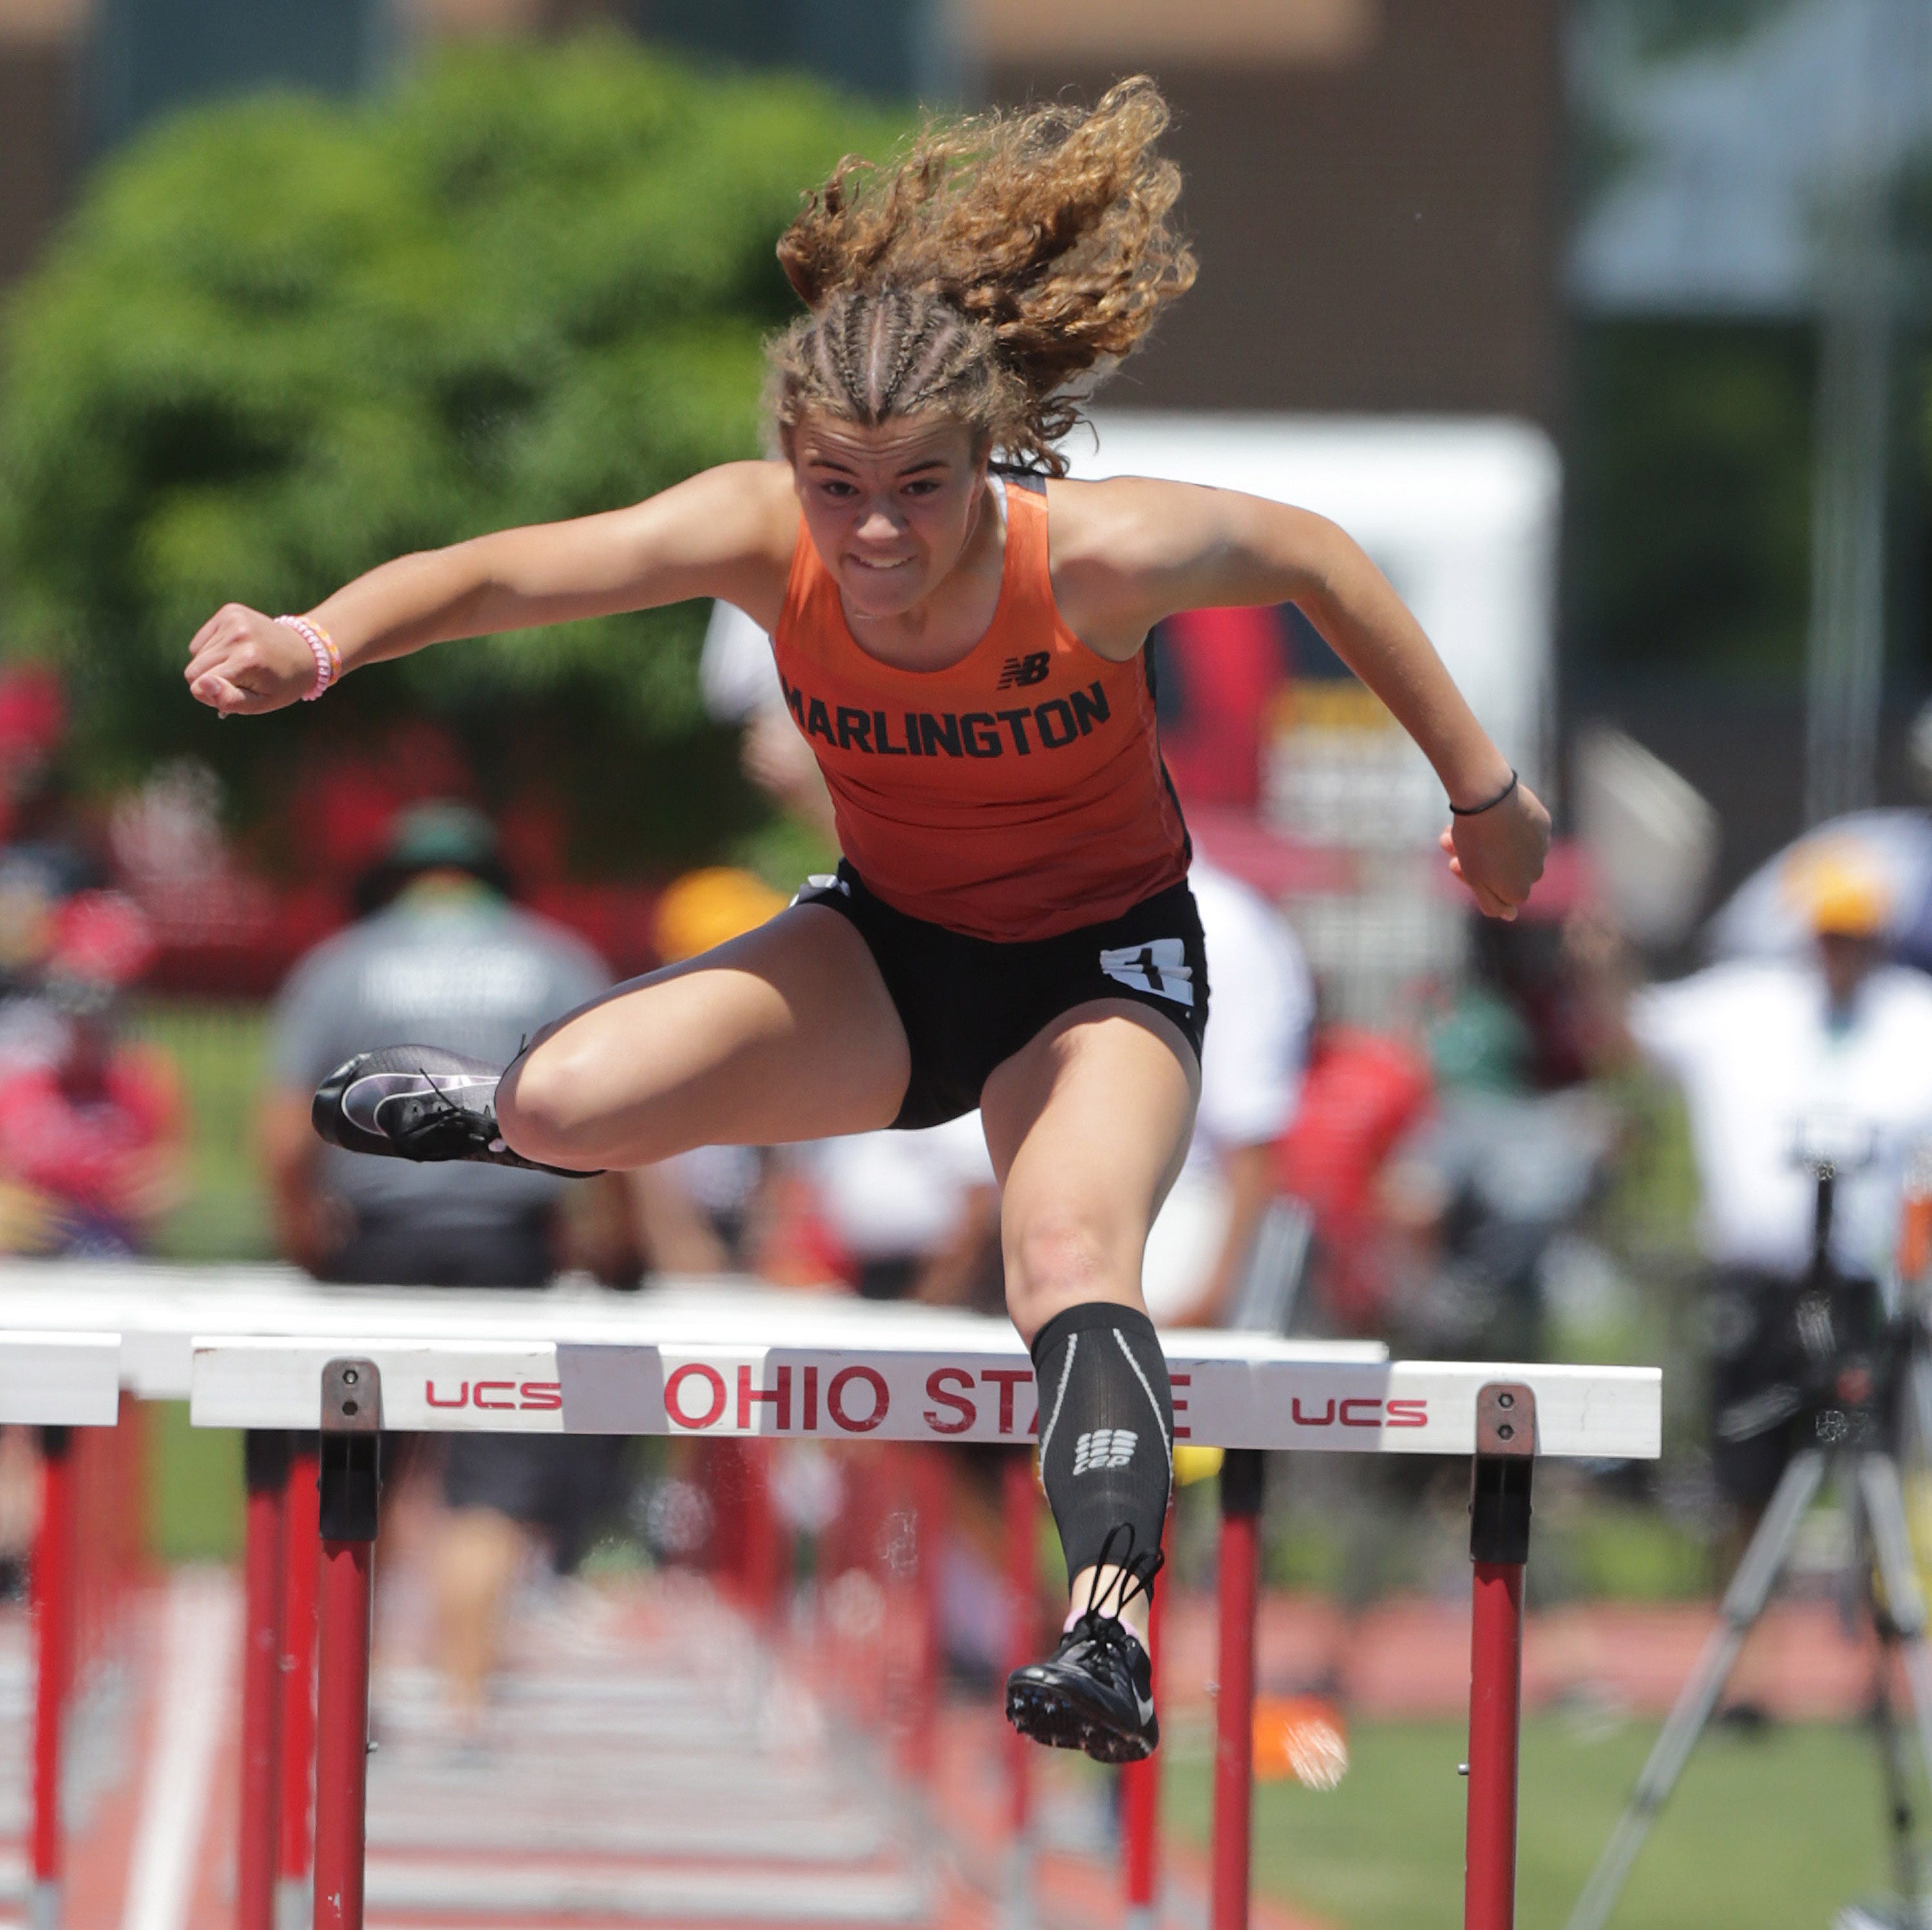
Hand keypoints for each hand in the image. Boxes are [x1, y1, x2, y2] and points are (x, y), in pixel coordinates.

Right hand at [184, 604, 320, 714]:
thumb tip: (200, 686)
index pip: (199, 686)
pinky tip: (236, 649)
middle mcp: (238, 636)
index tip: (237, 692)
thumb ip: (229, 700)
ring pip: (196, 655)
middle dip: (211, 680)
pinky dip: (213, 649)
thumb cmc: (282, 683)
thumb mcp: (262, 703)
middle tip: (240, 678)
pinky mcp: (229, 611)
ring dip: (214, 664)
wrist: (304, 651)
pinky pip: (200, 640)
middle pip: (194, 670)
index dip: (214, 694)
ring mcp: (233, 620)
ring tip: (242, 663)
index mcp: (247, 661)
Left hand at [1437, 778, 1549, 919]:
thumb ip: (1493, 903)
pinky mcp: (1543, 823)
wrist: (1489, 798)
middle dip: (1473, 858)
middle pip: (1500, 870)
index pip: (1493, 893)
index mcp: (1519, 891)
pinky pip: (1521, 830)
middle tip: (1447, 841)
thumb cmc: (1476, 841)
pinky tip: (1487, 814)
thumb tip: (1510, 916)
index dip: (1469, 878)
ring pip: (1508, 849)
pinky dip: (1503, 824)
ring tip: (1457, 826)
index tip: (1453, 863)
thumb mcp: (1476, 879)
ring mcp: (1542, 847)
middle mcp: (1536, 872)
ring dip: (1484, 841)